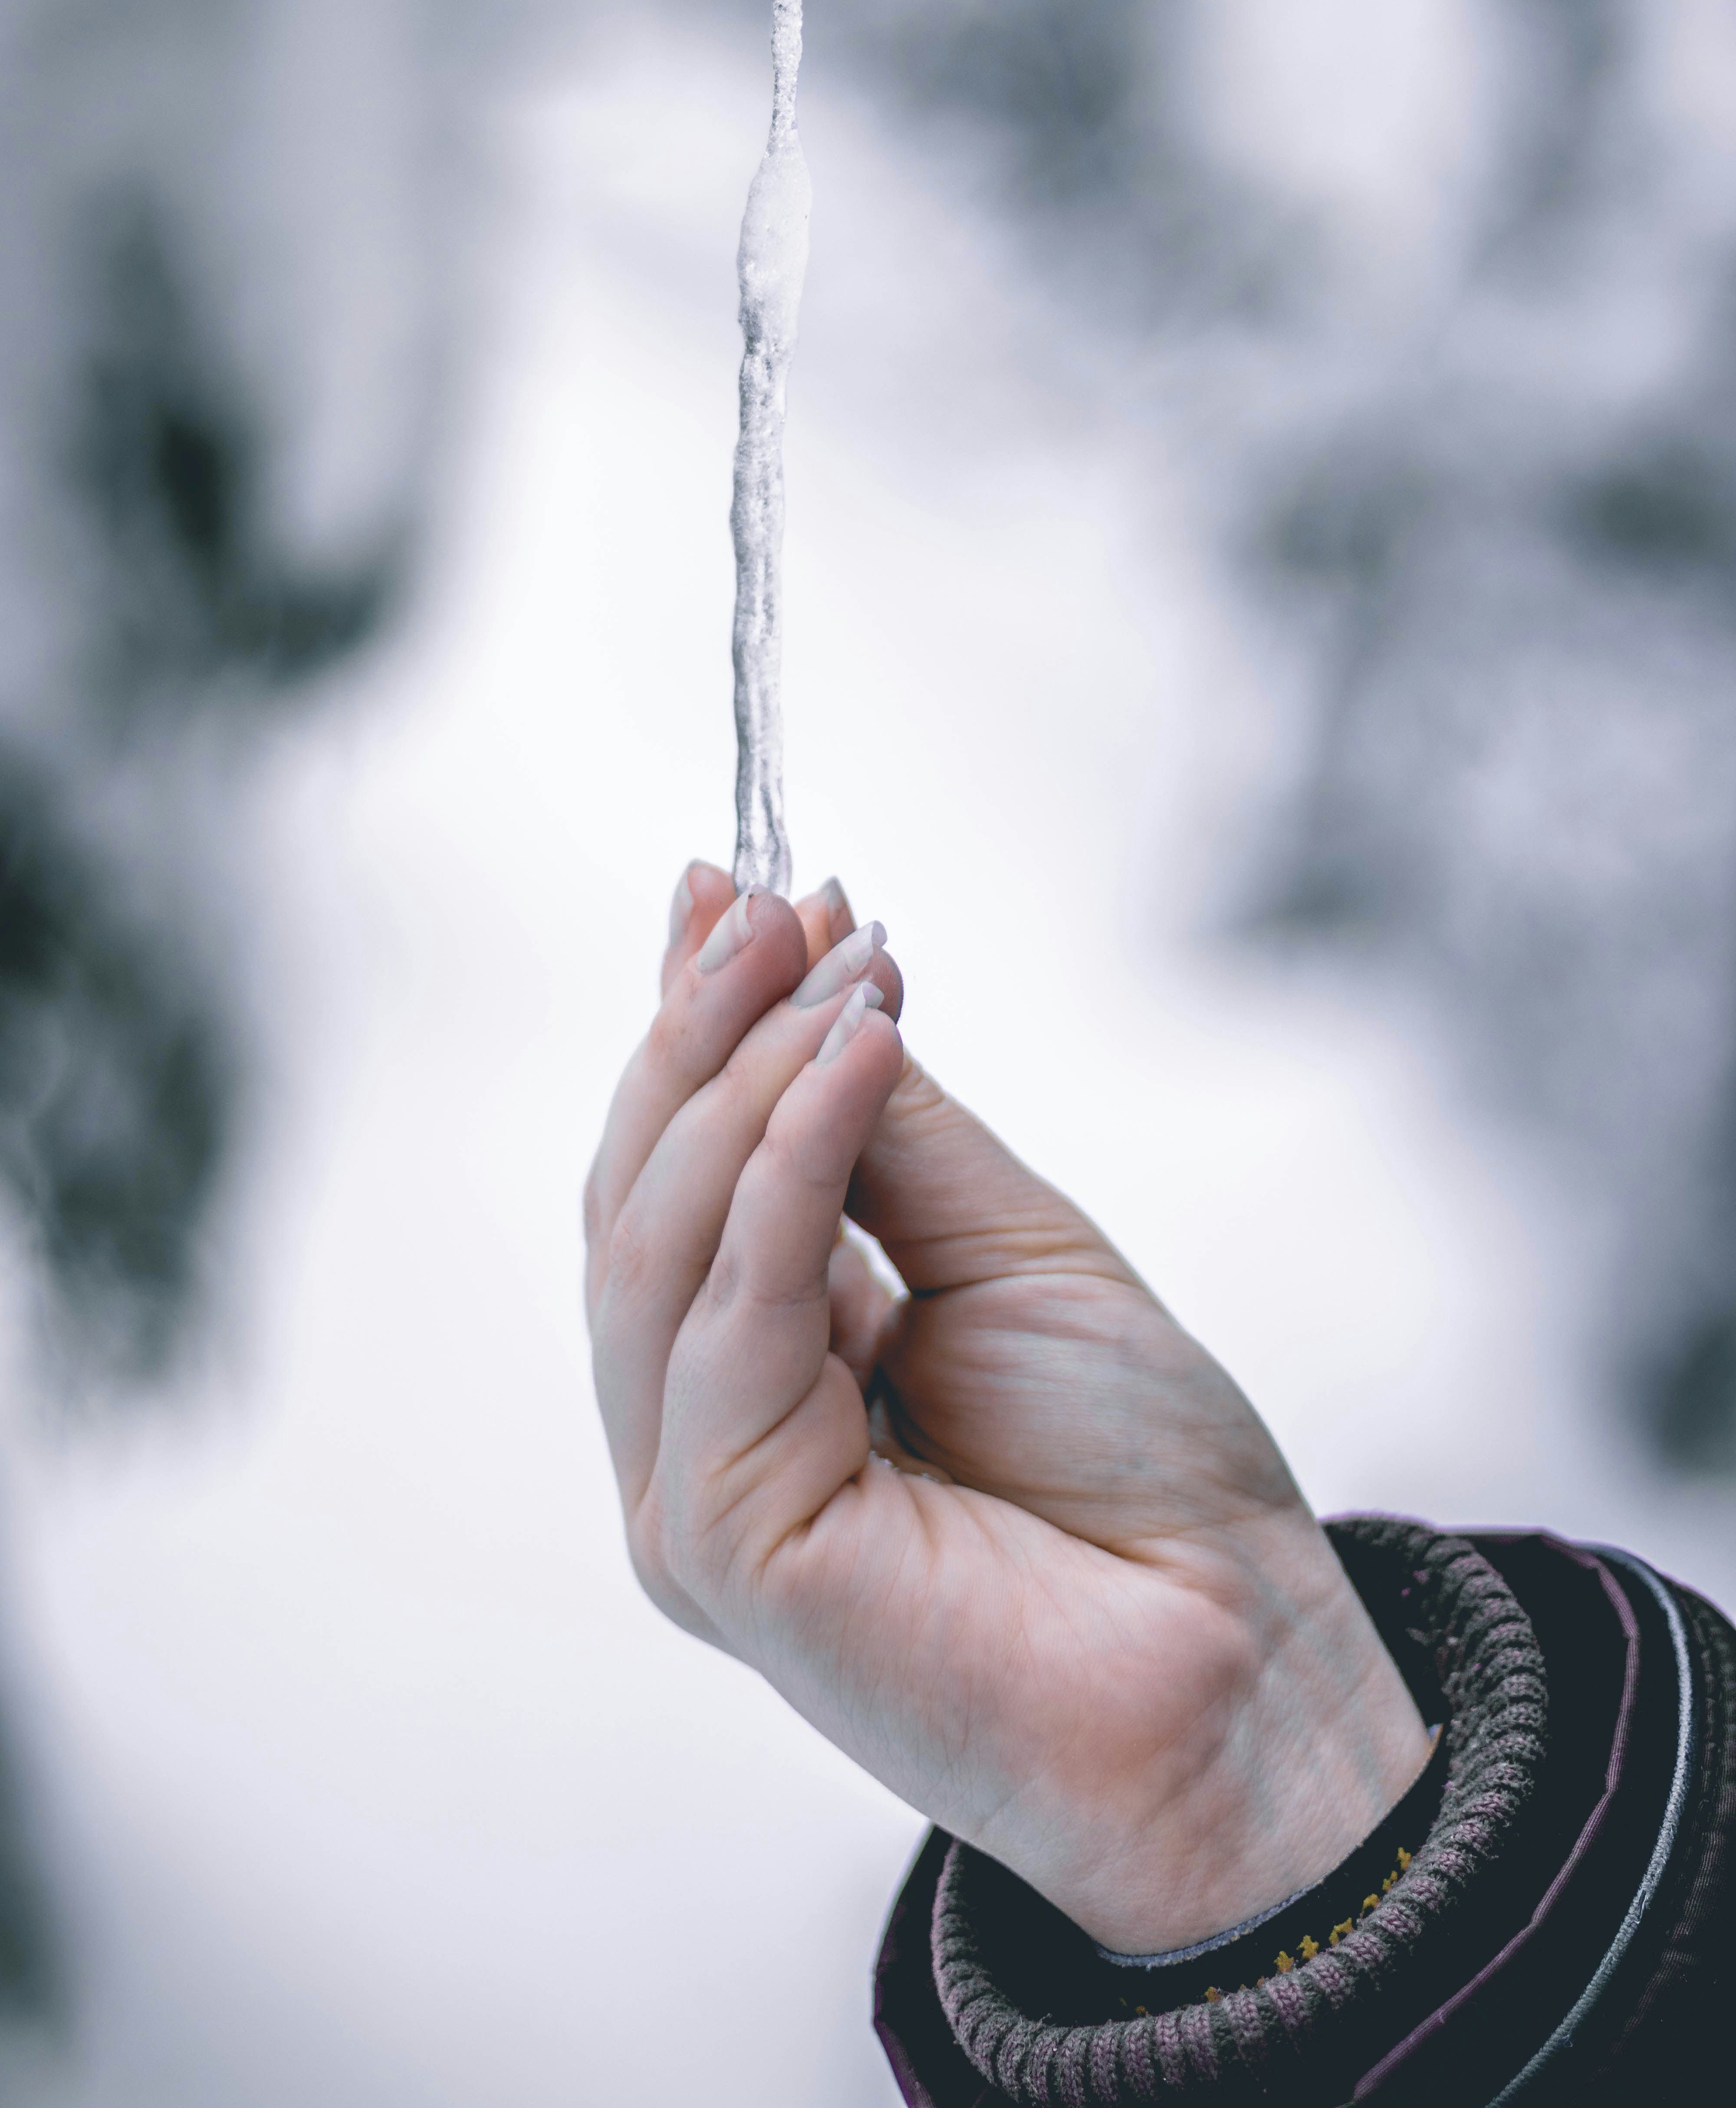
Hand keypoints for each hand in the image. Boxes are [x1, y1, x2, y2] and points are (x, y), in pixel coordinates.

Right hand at [585, 866, 1429, 1953]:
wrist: (1242, 1655)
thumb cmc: (1139, 1468)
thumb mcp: (1007, 1244)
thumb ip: (889, 1130)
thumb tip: (817, 965)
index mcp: (754, 1366)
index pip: (674, 1172)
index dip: (691, 1024)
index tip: (734, 884)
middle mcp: (696, 1430)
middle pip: (636, 1197)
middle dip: (700, 1029)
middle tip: (776, 904)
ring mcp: (691, 1496)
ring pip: (653, 1249)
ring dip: (741, 1081)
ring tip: (834, 970)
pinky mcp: (719, 1548)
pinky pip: (726, 1321)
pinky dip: (783, 1172)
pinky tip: (849, 1064)